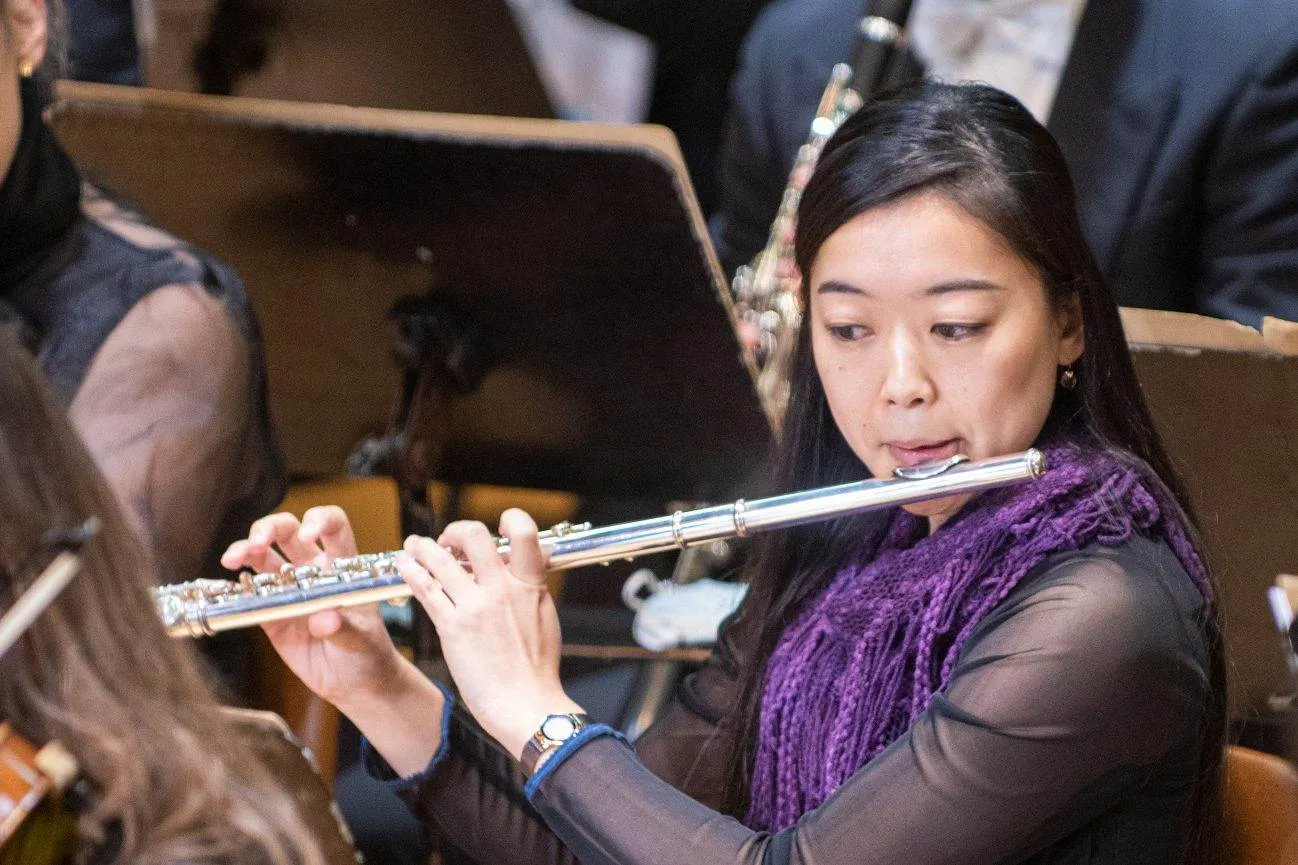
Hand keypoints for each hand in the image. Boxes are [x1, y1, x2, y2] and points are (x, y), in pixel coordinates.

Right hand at [221, 507, 407, 710]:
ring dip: (246, 551)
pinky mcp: (270, 614)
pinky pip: (250, 595)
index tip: (307, 534)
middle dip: (269, 528)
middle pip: (288, 531)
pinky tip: (229, 589)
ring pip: (263, 558)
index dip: (319, 521)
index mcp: (342, 566)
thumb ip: (343, 628)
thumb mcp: (361, 640)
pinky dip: (237, 589)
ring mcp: (289, 590)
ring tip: (232, 558)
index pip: (333, 526)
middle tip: (257, 542)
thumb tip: (324, 619)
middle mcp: (313, 570)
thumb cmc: (368, 653)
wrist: (354, 683)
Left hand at [397, 509, 582, 759]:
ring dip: (421, 548)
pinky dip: (411, 572)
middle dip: (455, 531)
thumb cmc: (537, 669)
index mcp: (530, 585)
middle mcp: (502, 589)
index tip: (495, 528)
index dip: (509, 520)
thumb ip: (532, 589)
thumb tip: (526, 566)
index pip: (524, 532)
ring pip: (440, 560)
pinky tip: (404, 567)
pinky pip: (426, 589)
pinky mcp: (453, 628)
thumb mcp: (544, 618)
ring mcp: (476, 607)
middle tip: (447, 540)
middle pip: (474, 536)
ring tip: (412, 546)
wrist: (525, 706)